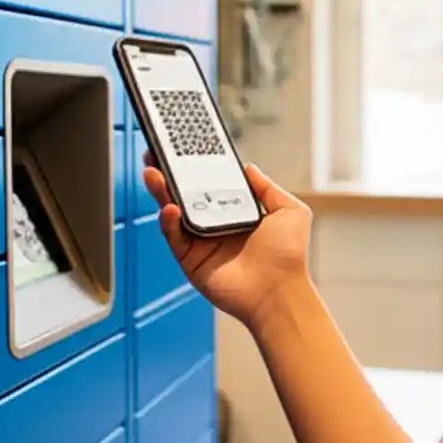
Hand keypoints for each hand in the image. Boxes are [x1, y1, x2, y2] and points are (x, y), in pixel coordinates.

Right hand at [141, 153, 314, 331]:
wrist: (280, 291)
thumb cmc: (289, 257)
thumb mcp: (289, 210)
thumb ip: (267, 187)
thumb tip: (249, 168)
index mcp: (235, 214)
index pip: (209, 187)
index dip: (196, 170)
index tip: (184, 151)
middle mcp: (215, 228)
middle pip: (185, 197)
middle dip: (169, 177)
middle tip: (156, 156)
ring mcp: (201, 244)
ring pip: (174, 214)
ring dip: (161, 193)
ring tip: (153, 173)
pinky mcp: (191, 261)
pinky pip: (174, 238)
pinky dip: (168, 222)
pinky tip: (170, 208)